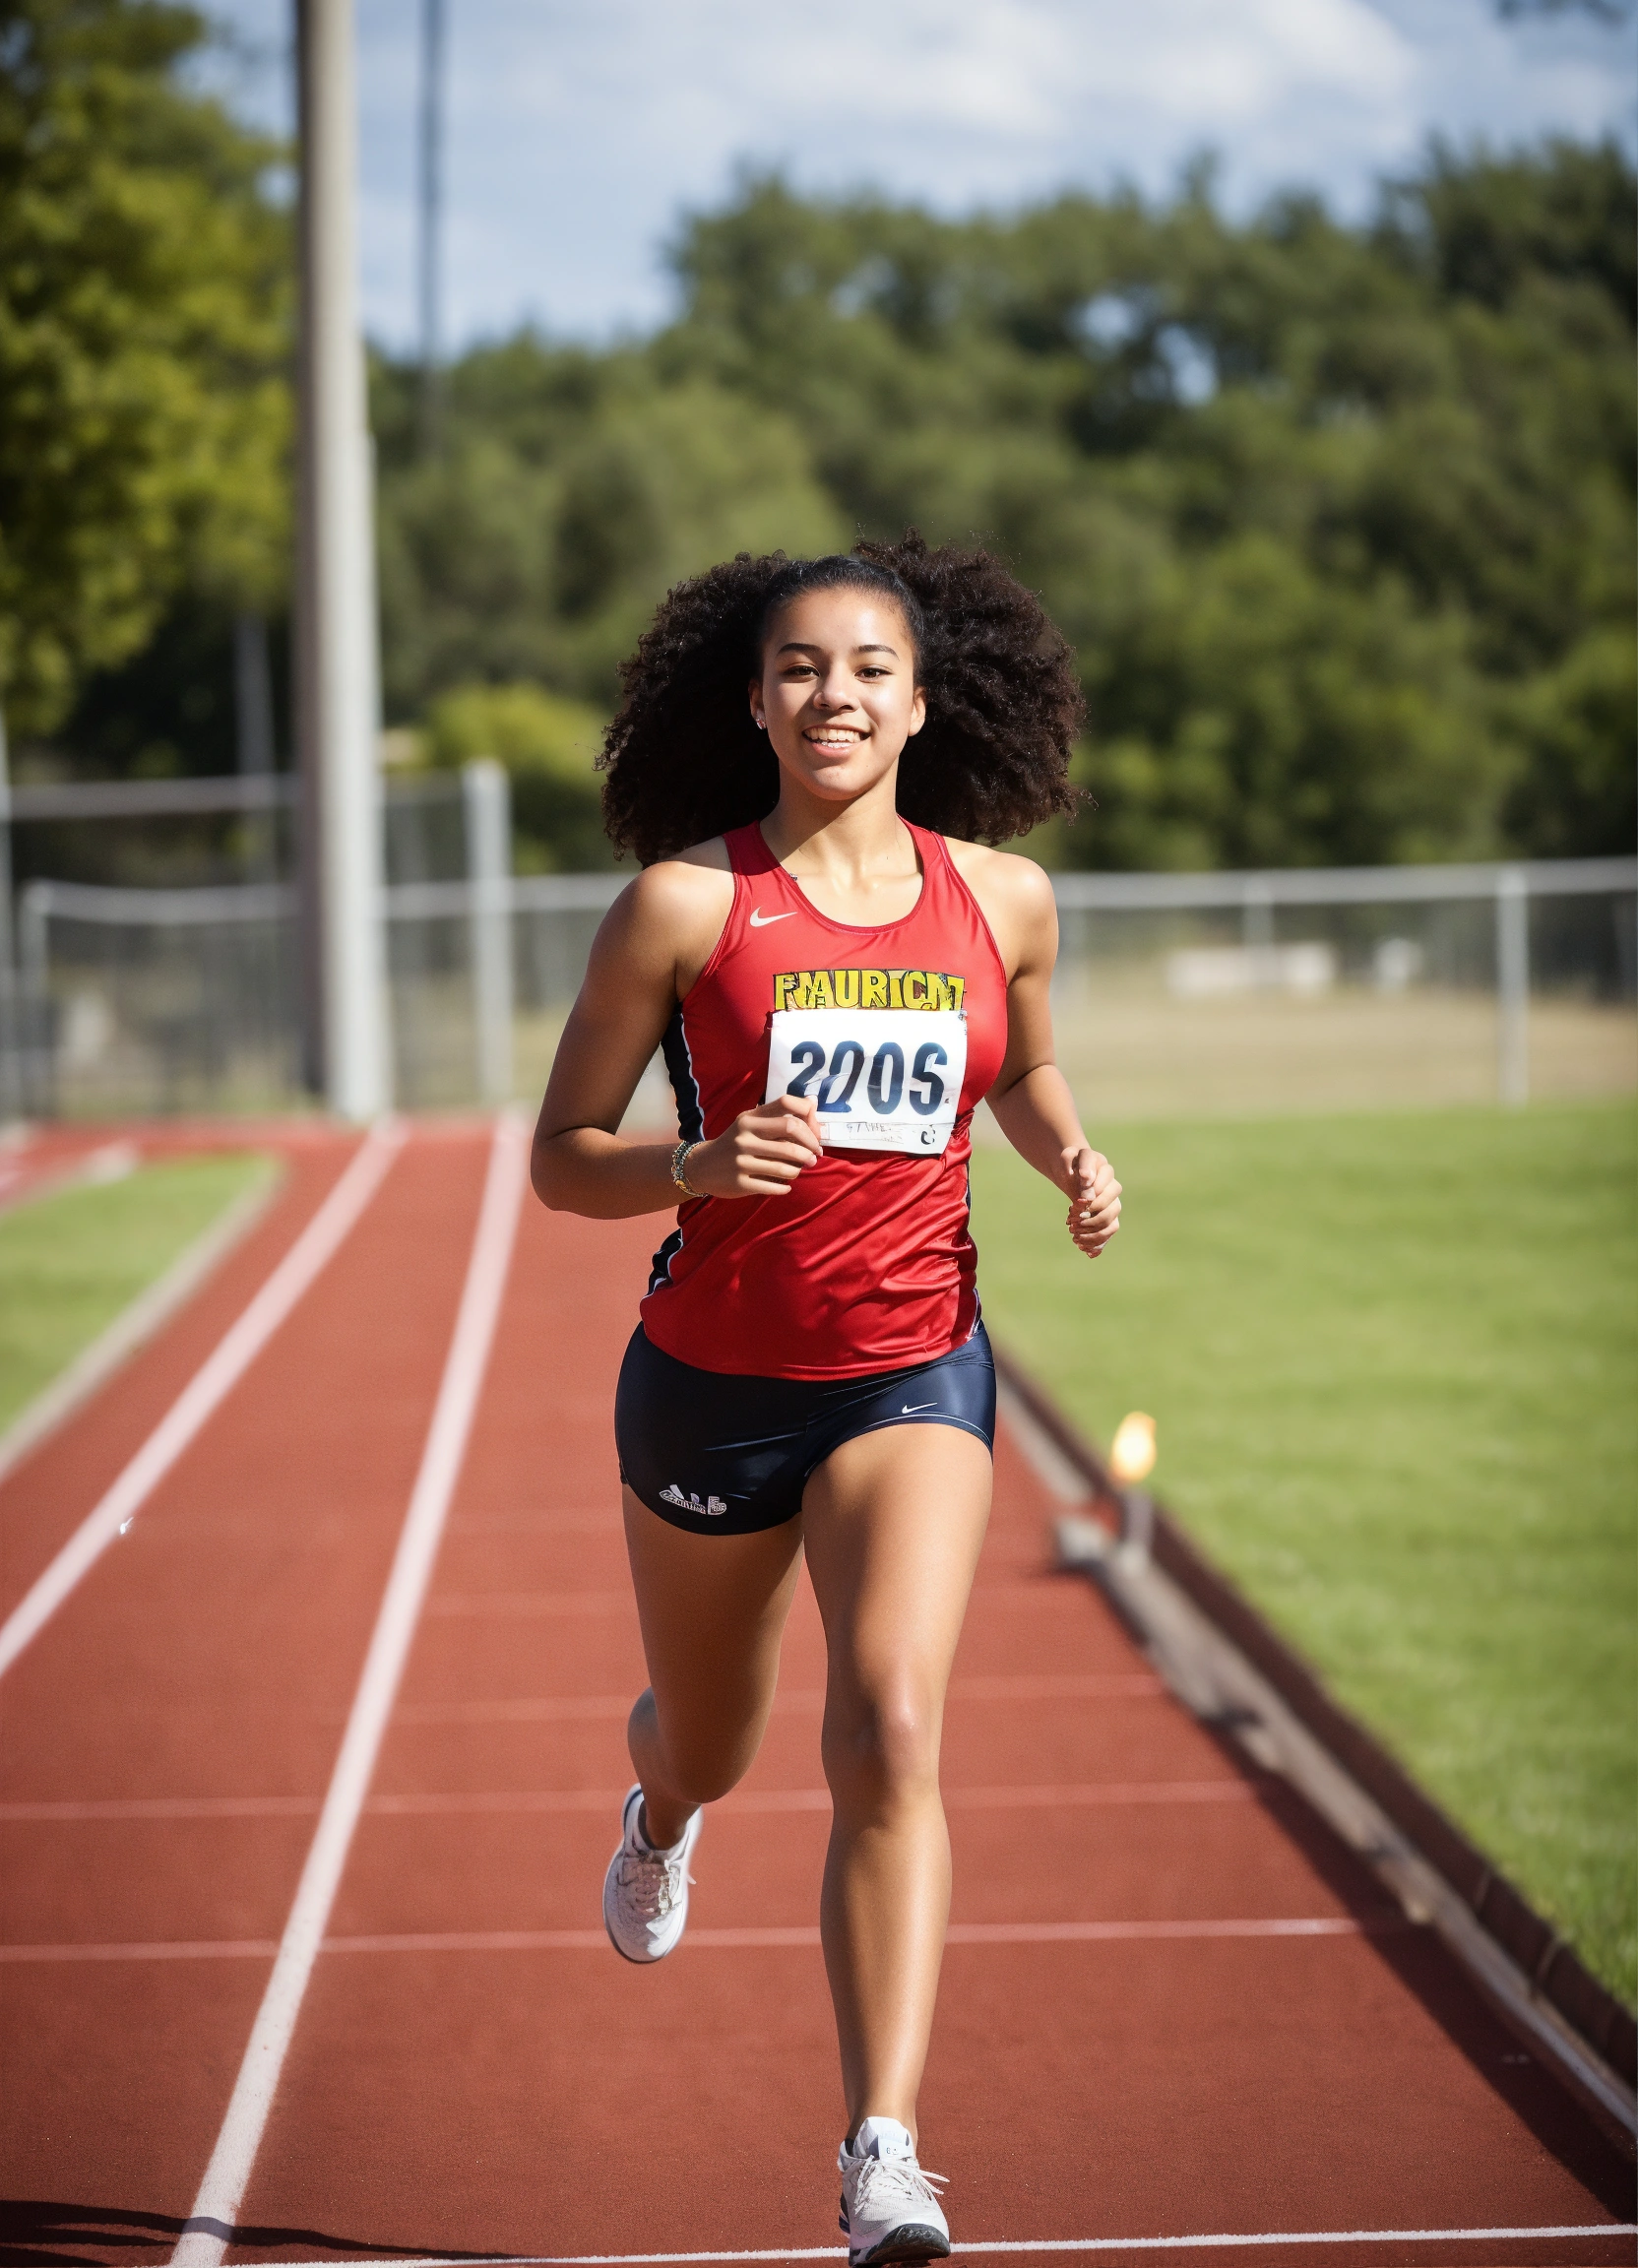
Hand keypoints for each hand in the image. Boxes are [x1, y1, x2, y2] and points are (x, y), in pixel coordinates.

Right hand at [687, 1093, 822, 1198]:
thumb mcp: (750, 1123)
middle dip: (810, 1147)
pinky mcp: (741, 1184)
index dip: (808, 1117)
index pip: (786, 1104)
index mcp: (749, 1119)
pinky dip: (786, 1186)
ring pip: (786, 1166)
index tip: (815, 1133)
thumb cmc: (735, 1142)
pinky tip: (785, 1184)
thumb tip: (813, 1102)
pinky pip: (775, 1187)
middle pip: (791, 1134)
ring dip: (799, 1169)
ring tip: (799, 1169)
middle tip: (814, 1156)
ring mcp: (741, 1161)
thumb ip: (779, 1114)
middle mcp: (745, 1137)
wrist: (701, 1167)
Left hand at [1062, 1144, 1120, 1258]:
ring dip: (1093, 1234)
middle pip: (1112, 1209)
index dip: (1093, 1199)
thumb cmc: (1070, 1163)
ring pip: (1111, 1223)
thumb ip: (1081, 1166)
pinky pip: (1109, 1233)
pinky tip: (1085, 1251)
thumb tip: (1088, 1181)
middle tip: (1071, 1224)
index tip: (1076, 1203)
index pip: (1107, 1188)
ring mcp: (1112, 1203)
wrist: (1070, 1170)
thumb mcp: (1069, 1157)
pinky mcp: (1107, 1216)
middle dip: (1092, 1219)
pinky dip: (1098, 1243)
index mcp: (1105, 1171)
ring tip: (1074, 1237)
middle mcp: (1113, 1188)